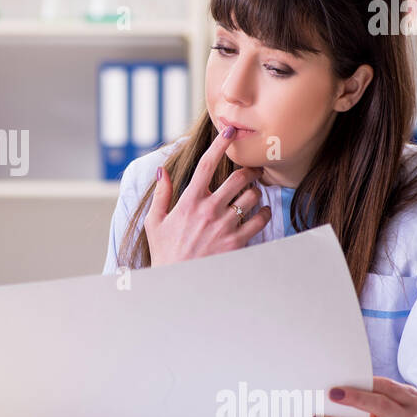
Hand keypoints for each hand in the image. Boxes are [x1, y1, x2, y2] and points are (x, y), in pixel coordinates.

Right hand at [143, 125, 270, 264]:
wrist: (177, 284)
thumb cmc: (165, 252)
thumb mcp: (154, 222)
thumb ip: (161, 195)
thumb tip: (161, 170)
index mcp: (188, 202)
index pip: (206, 165)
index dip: (219, 145)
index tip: (229, 131)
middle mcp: (208, 211)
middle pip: (238, 178)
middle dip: (249, 171)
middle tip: (253, 171)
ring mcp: (224, 226)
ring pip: (252, 197)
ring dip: (256, 192)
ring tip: (253, 195)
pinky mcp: (237, 242)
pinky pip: (259, 220)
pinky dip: (263, 213)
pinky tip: (258, 214)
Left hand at [319, 376, 416, 416]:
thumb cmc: (390, 412)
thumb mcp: (391, 399)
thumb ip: (372, 391)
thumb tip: (336, 386)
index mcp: (411, 400)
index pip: (388, 387)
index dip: (365, 384)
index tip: (342, 383)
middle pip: (382, 407)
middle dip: (355, 400)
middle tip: (331, 395)